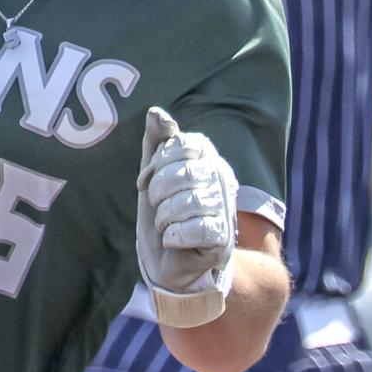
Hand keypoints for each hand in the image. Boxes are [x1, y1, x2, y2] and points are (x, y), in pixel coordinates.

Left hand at [136, 107, 237, 326]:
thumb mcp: (152, 174)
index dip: (156, 163)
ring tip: (167, 225)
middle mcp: (222, 179)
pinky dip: (173, 237)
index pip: (180, 144)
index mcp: (207, 158)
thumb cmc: (162, 210)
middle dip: (157, 193)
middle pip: (181, 173)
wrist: (168, 260)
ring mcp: (225, 208)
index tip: (146, 180)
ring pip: (186, 203)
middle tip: (158, 206)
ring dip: (164, 218)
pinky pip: (192, 230)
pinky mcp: (222, 238)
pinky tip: (174, 241)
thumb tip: (156, 112)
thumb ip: (156, 142)